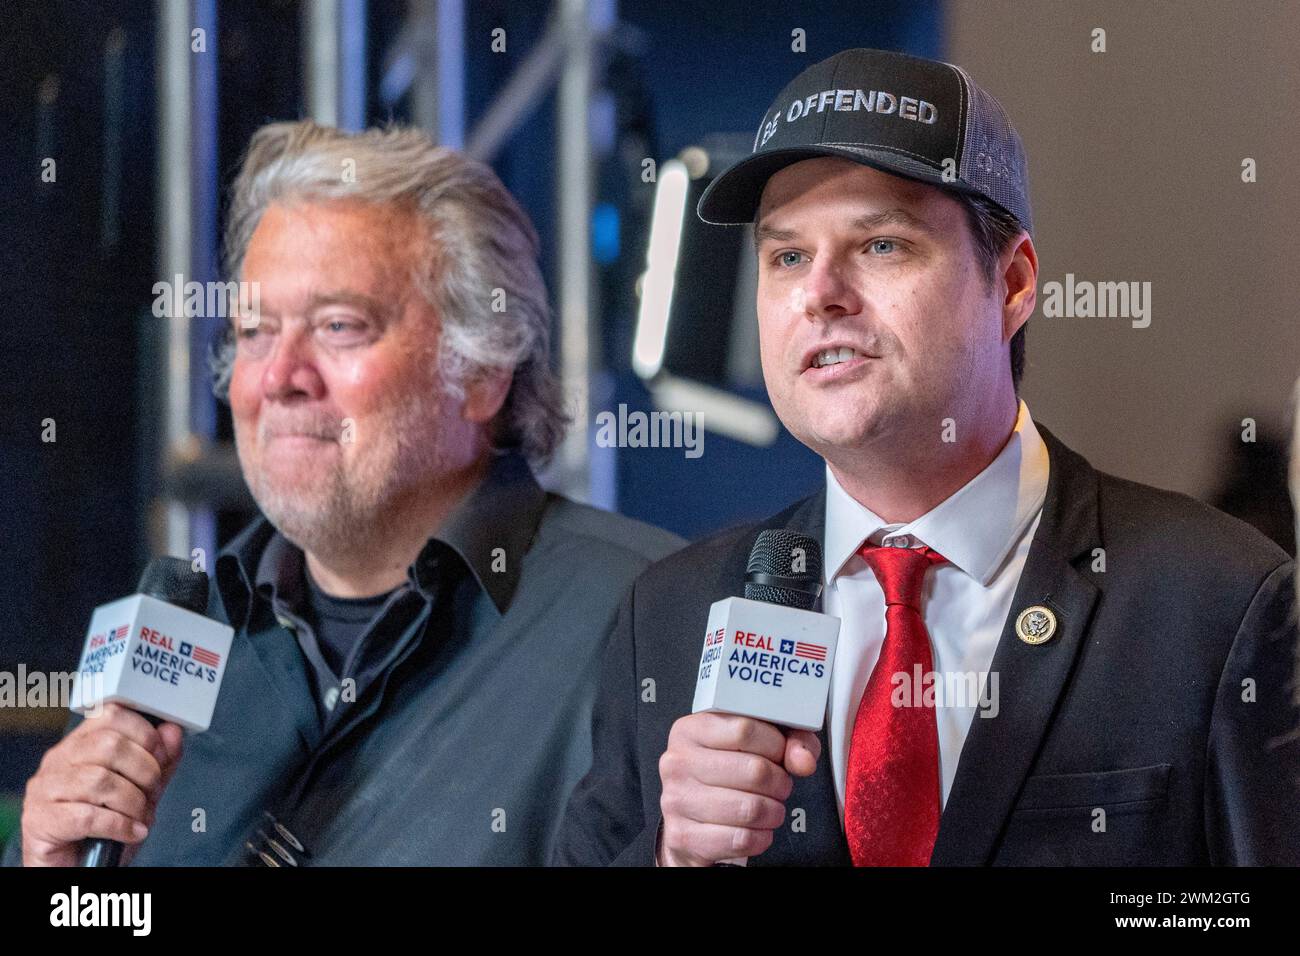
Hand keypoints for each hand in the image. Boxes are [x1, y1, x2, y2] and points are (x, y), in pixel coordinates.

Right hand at [20, 702, 183, 865]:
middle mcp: (58, 760)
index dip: (145, 733)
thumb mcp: (141, 789)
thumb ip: (159, 761)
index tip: (160, 755)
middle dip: (144, 771)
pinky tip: (131, 832)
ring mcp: (45, 789)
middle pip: (109, 746)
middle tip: (151, 793)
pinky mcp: (40, 820)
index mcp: (80, 744)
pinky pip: (88, 816)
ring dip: (132, 802)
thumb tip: (173, 731)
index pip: (112, 715)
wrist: (75, 865)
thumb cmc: (105, 825)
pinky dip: (119, 825)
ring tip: (140, 817)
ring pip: (100, 780)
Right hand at [657, 712, 819, 865]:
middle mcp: (678, 762)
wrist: (689, 818)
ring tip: (770, 807)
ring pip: (750, 808)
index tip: (780, 754)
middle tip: (780, 786)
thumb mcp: (753, 745)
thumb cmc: (722, 776)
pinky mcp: (683, 835)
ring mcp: (677, 799)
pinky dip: (760, 837)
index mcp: (691, 730)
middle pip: (754, 770)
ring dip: (773, 812)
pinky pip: (741, 839)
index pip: (745, 729)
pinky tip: (757, 829)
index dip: (775, 745)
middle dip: (780, 782)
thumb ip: (787, 740)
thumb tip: (803, 759)